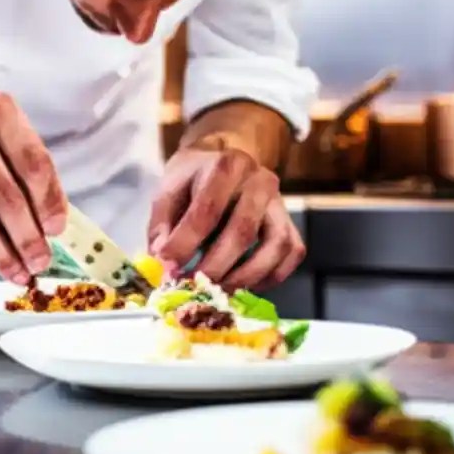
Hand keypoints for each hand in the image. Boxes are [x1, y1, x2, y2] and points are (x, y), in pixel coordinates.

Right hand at [0, 82, 66, 283]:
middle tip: (41, 262)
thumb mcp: (0, 122)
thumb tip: (52, 220)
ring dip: (0, 252)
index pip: (33, 163)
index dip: (49, 202)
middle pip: (5, 195)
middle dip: (27, 237)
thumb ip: (26, 162)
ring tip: (18, 272)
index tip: (57, 230)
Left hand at [147, 145, 304, 290]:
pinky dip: (271, 276)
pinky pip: (291, 253)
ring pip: (276, 245)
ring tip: (218, 289)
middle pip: (243, 230)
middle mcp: (260, 180)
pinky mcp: (290, 222)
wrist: (221, 164)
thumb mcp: (169, 193)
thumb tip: (163, 261)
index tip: (168, 266)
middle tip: (194, 285)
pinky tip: (243, 285)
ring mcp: (280, 202)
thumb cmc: (192, 181)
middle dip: (216, 265)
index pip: (207, 209)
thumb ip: (162, 226)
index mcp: (226, 166)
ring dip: (246, 276)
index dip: (186, 242)